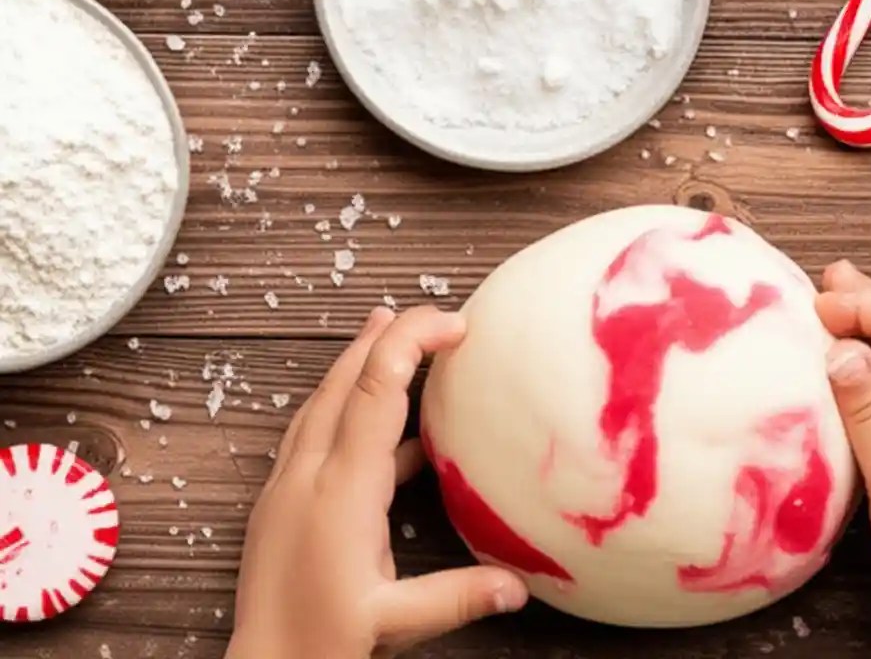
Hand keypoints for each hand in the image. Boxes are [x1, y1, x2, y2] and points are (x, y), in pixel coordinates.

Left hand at [226, 306, 528, 658]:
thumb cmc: (319, 645)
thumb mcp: (397, 621)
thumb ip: (460, 596)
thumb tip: (521, 584)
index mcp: (342, 490)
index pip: (377, 391)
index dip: (412, 344)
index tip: (455, 325)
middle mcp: (309, 474)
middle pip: (343, 381)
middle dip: (382, 337)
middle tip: (418, 312)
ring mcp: (289, 485)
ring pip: (322, 402)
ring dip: (356, 364)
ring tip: (383, 338)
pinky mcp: (281, 502)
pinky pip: (313, 432)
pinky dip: (344, 407)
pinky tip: (376, 426)